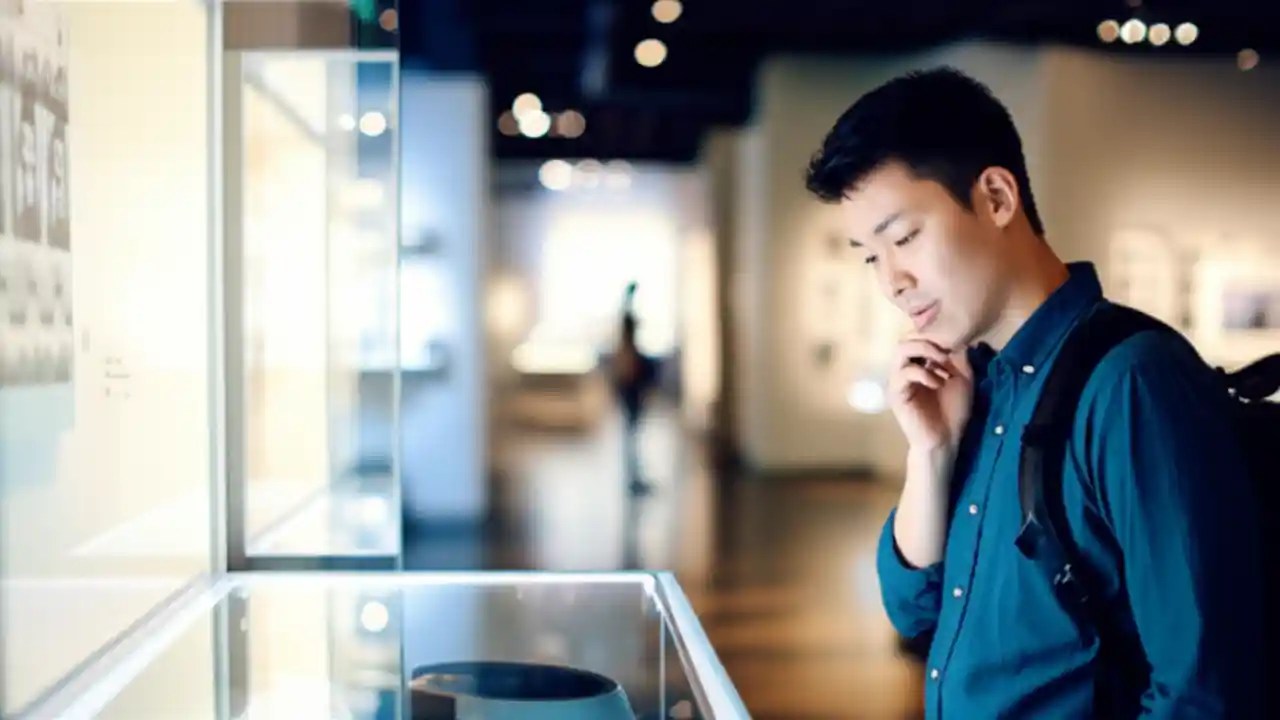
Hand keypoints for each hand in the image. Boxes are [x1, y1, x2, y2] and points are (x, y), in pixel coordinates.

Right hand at [888, 338, 974, 452]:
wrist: (946, 439)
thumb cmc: (954, 411)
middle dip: (928, 338)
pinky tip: (937, 383)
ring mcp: (898, 380)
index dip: (935, 333)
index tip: (955, 342)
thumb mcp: (962, 377)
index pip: (918, 336)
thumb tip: (955, 334)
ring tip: (942, 362)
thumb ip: (957, 356)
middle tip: (947, 350)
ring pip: (901, 349)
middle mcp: (905, 368)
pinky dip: (923, 372)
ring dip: (925, 350)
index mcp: (919, 363)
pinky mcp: (896, 393)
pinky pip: (904, 372)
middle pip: (906, 337)